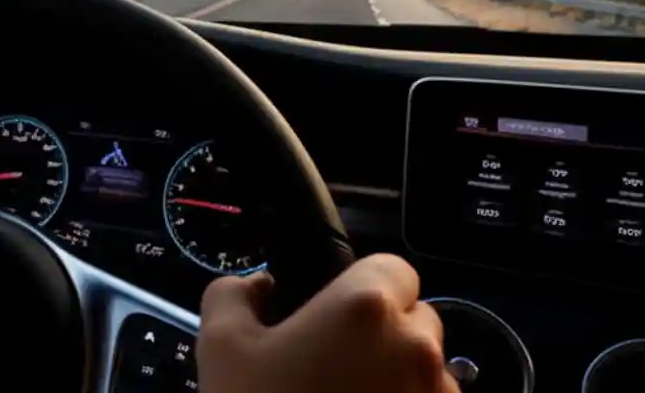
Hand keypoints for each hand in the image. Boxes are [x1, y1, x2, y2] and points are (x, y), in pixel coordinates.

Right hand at [197, 254, 457, 392]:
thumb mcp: (218, 347)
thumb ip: (233, 294)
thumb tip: (257, 287)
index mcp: (365, 308)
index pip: (391, 267)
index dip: (358, 284)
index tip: (329, 312)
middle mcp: (417, 349)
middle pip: (415, 319)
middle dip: (380, 334)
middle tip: (329, 363)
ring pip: (426, 370)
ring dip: (395, 378)